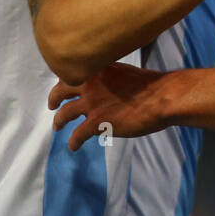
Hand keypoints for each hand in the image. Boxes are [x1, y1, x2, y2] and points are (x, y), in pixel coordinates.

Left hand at [48, 62, 173, 150]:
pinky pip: (76, 135)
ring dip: (58, 121)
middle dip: (54, 99)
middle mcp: (89, 84)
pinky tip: (73, 146)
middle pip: (60, 91)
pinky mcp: (96, 123)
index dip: (65, 82)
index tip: (64, 87)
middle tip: (53, 106)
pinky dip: (73, 142)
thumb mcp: (124, 72)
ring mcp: (91, 104)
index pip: (72, 73)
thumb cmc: (151, 85)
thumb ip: (109, 77)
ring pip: (64, 114)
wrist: (161, 97)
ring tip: (57, 126)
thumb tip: (104, 86)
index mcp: (97, 69)